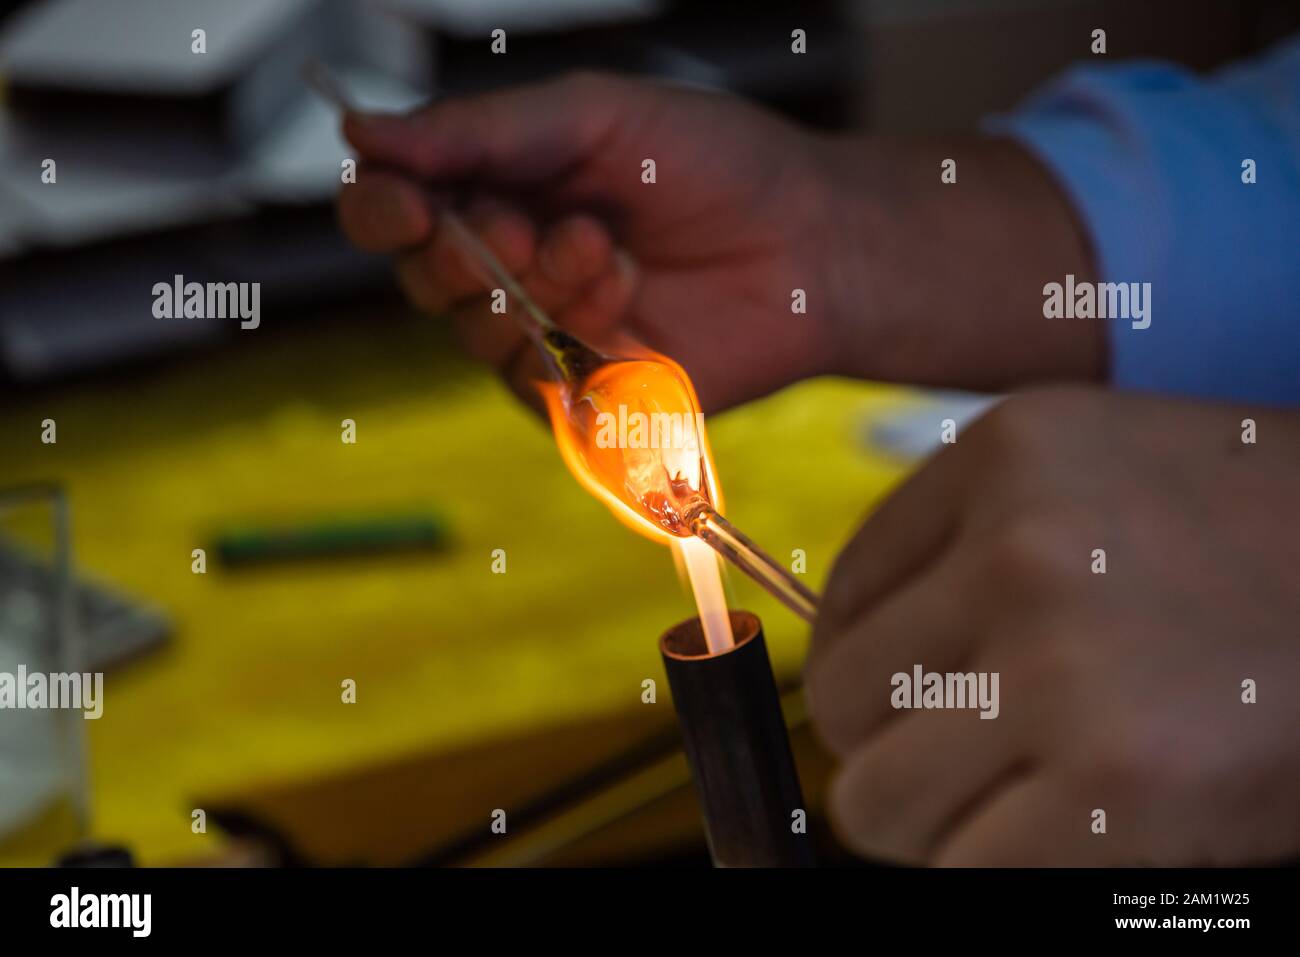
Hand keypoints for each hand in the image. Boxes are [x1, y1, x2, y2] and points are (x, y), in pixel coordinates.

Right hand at [337, 72, 846, 411]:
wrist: (814, 242)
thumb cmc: (719, 165)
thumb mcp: (595, 116)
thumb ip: (482, 130)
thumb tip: (360, 128)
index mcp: (502, 188)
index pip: (396, 206)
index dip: (382, 205)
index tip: (402, 199)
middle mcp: (513, 265)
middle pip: (421, 278)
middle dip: (459, 253)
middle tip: (521, 227)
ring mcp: (547, 333)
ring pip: (473, 331)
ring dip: (529, 285)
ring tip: (602, 245)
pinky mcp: (586, 393)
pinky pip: (532, 379)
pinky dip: (573, 328)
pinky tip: (628, 291)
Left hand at [806, 387, 1299, 864]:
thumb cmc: (1259, 543)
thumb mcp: (1103, 476)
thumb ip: (969, 543)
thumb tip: (850, 656)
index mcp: (1005, 455)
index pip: (838, 595)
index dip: (864, 667)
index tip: (909, 699)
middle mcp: (1020, 547)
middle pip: (841, 700)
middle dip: (892, 746)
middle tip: (969, 759)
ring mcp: (1064, 665)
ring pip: (874, 799)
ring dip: (931, 820)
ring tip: (1018, 798)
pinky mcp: (1120, 784)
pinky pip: (962, 867)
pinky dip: (990, 869)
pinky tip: (1062, 837)